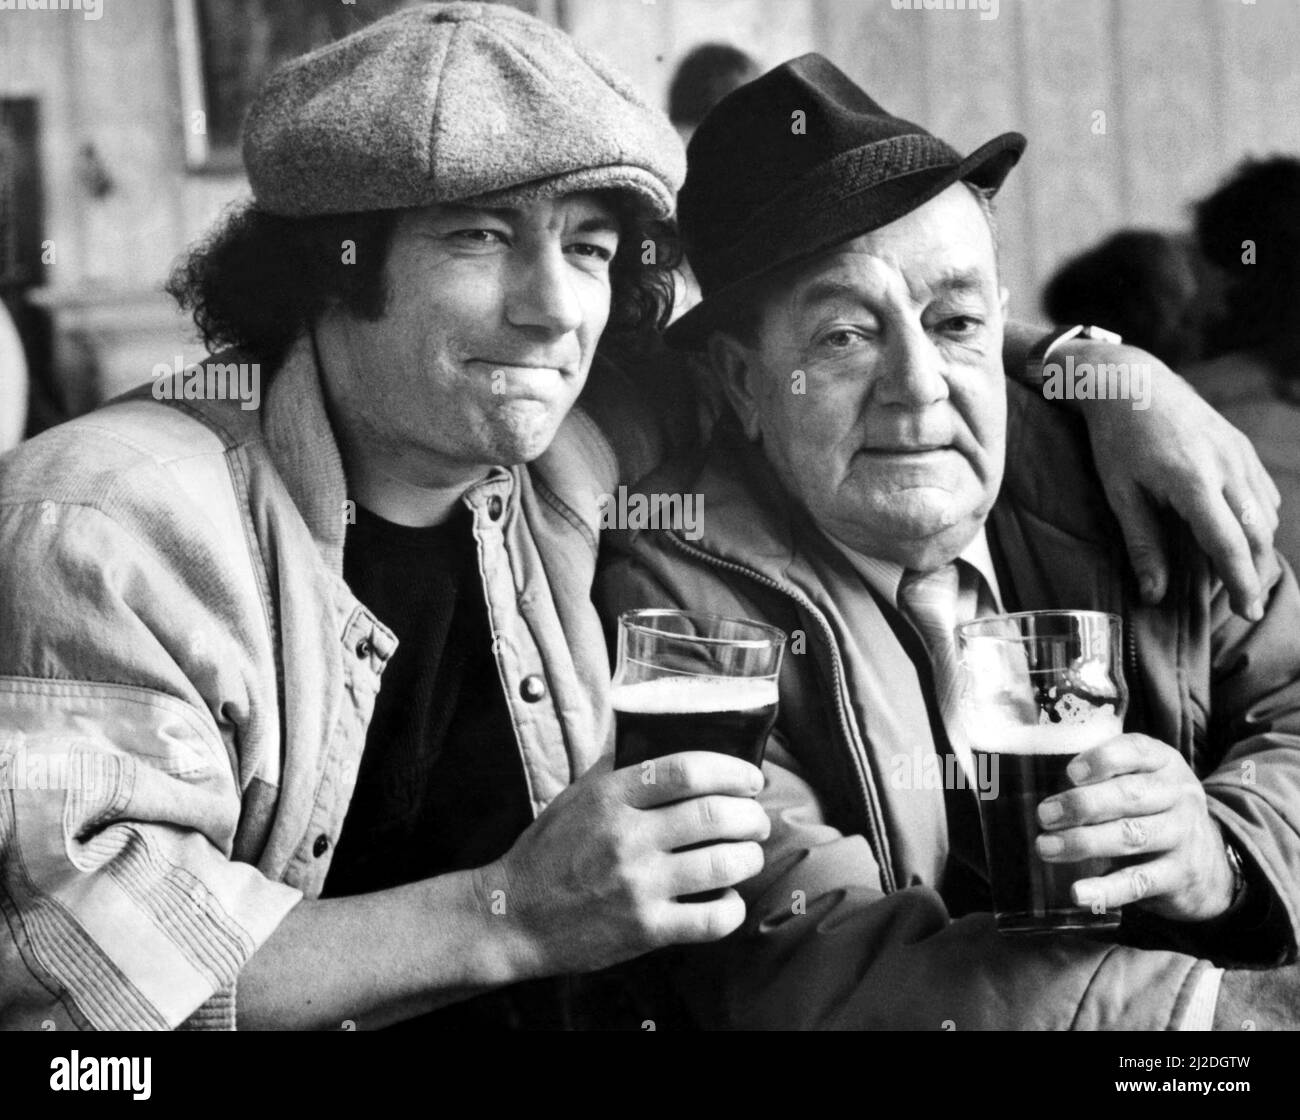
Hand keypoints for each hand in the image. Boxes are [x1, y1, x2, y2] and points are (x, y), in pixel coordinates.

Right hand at [480, 751, 769, 976]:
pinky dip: (732, 907)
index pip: (687, 770)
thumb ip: (619, 770)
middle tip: (757, 820)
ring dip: (749, 857)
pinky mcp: (645, 930)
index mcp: (611, 796)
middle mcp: (626, 837)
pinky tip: (728, 899)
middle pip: (715, 814)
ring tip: (748, 855)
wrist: (512, 918)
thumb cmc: (548, 853)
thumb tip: (659, 734)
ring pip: (723, 864)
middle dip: (752, 816)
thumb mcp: (576, 797)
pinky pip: (712, 918)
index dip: (732, 771)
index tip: (751, 779)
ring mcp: (637, 885)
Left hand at [1033, 733, 1235, 921]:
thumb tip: (1032, 782)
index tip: (1069, 773)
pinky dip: (1107, 889)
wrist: (1212, 861)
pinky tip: (1078, 892)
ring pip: (1131, 836)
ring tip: (1046, 847)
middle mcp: (1178, 794)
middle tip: (1044, 815)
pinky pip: (1139, 881)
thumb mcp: (1141, 780)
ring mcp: (1182, 835)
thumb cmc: (1154, 809)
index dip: (1102, 760)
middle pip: (1130, 795)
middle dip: (1082, 805)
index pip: (1136, 750)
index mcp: (1162, 762)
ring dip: (1084, 842)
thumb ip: (1102, 776)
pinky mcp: (1179, 875)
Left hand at [1070, 340, 1279, 618]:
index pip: (1228, 544)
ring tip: (1242, 573)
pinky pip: (1264, 492)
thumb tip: (1153, 594)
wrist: (1133, 383)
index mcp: (1193, 482)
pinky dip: (1259, 518)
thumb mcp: (1121, 494)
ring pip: (1266, 513)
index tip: (1247, 610)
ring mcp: (1240, 454)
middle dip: (1257, 571)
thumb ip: (1142, 544)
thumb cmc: (1118, 440)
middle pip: (1258, 532)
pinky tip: (1242, 533)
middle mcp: (1226, 467)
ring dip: (1260, 546)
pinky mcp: (1243, 446)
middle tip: (1246, 603)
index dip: (1241, 582)